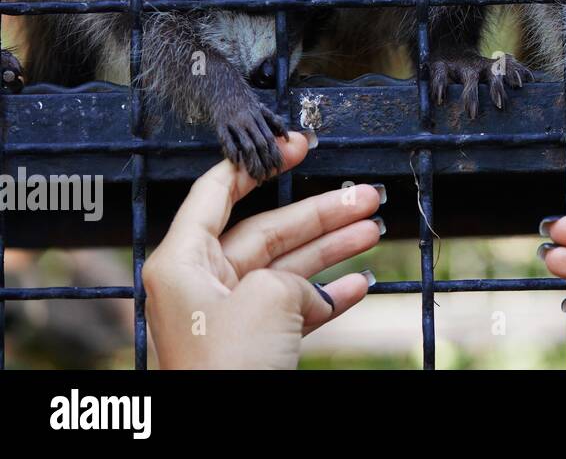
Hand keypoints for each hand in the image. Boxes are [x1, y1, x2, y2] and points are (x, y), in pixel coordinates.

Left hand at [143, 132, 382, 368]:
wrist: (225, 437)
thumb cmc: (227, 368)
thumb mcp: (265, 298)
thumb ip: (288, 274)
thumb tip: (305, 287)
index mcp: (183, 261)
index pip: (217, 192)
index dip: (259, 163)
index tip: (296, 144)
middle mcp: (203, 283)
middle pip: (267, 230)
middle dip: (320, 212)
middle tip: (364, 194)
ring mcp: (230, 316)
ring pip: (288, 267)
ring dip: (333, 247)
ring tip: (374, 226)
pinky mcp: (255, 346)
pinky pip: (295, 307)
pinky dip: (329, 293)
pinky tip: (361, 280)